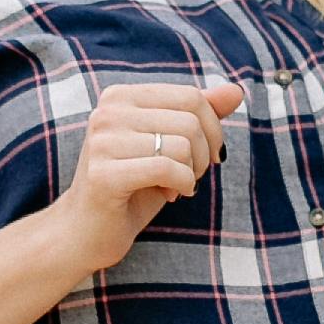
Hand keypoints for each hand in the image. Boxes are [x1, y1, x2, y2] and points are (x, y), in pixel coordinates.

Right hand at [49, 77, 243, 274]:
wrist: (87, 232)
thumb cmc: (133, 187)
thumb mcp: (170, 146)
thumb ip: (199, 115)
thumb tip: (236, 90)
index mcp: (121, 96)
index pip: (191, 96)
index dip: (212, 130)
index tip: (202, 157)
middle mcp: (107, 111)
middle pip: (190, 120)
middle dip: (203, 154)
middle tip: (189, 176)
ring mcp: (102, 141)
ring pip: (182, 145)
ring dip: (191, 173)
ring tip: (175, 187)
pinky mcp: (103, 173)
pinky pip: (167, 169)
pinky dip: (181, 185)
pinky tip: (170, 195)